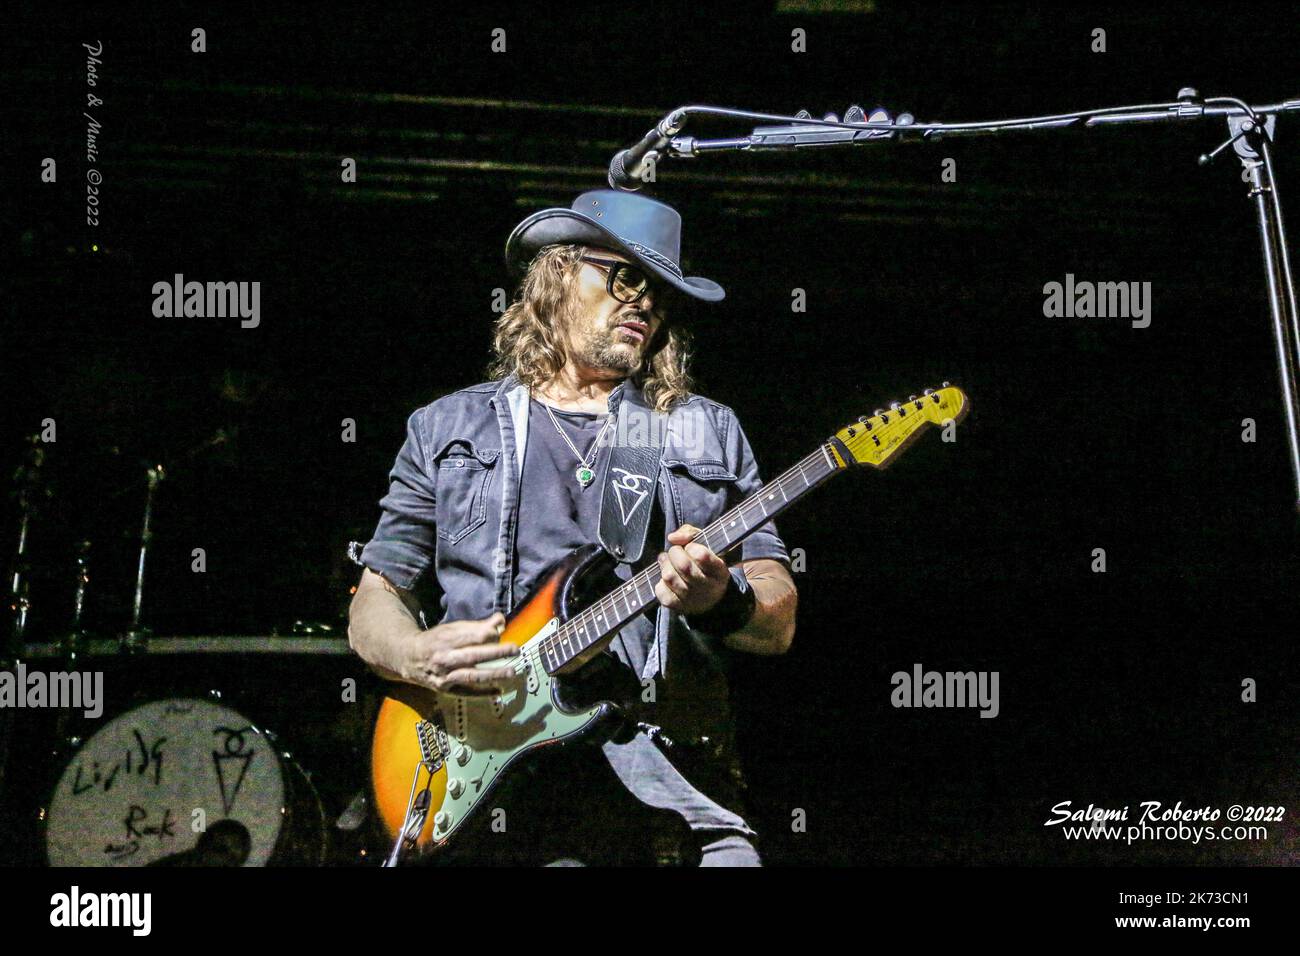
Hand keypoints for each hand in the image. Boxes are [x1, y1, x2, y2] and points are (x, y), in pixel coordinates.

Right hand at [405, 612, 519, 696]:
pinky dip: (482, 693)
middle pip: (472, 655)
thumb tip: (500, 621)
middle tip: (515, 649)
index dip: (489, 634)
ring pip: (470, 676)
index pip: (471, 636)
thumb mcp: (453, 629)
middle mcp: (444, 658)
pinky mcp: (445, 689)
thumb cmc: (436, 641)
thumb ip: (477, 626)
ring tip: (511, 672)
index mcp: (446, 639)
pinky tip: (498, 691)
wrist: (408, 658)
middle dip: (495, 653)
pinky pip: (465, 693)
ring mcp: (444, 675)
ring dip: (492, 674)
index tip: (501, 632)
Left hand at [655, 524, 730, 615]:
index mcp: (720, 571)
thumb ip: (691, 534)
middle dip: (674, 553)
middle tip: (675, 551)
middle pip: (683, 566)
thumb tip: (672, 538)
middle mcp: (709, 588)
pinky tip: (667, 579)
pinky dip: (660, 582)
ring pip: (669, 577)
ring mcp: (693, 600)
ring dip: (664, 564)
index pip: (702, 556)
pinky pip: (661, 591)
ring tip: (667, 561)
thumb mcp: (706, 545)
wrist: (710, 598)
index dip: (691, 546)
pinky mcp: (678, 607)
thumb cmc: (705, 565)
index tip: (690, 546)